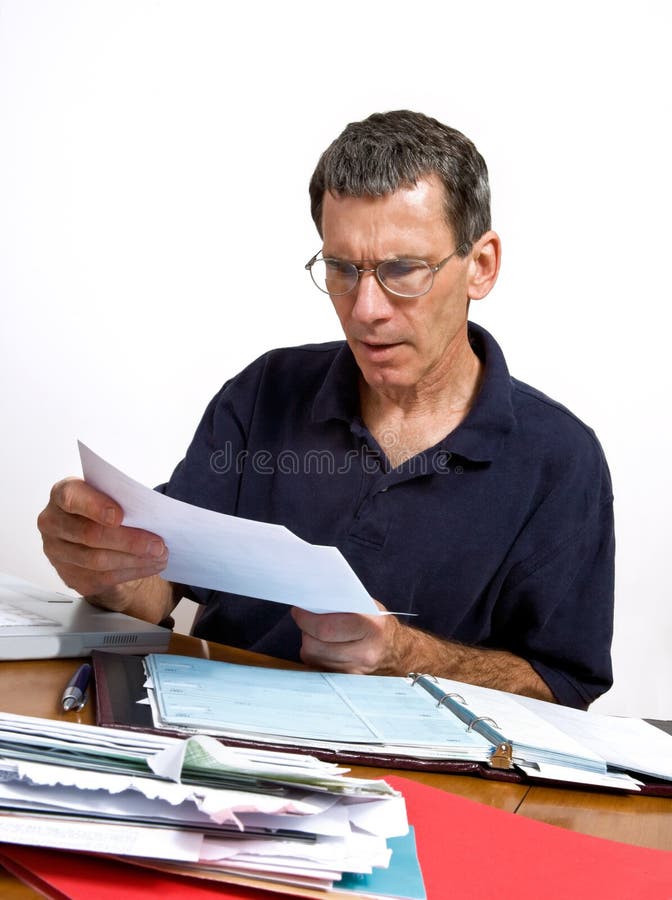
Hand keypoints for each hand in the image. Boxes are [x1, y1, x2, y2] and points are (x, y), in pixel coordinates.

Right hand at [37, 477, 168, 607]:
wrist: (93, 536)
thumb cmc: (103, 507)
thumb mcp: (108, 494)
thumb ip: (120, 498)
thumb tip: (151, 513)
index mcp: (62, 494)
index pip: (71, 498)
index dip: (94, 506)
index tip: (119, 515)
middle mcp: (53, 523)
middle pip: (89, 534)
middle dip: (128, 541)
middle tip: (157, 543)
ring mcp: (58, 553)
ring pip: (97, 560)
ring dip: (135, 559)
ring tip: (160, 555)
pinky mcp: (70, 576)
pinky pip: (103, 578)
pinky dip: (133, 572)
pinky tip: (150, 565)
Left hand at [290, 602, 410, 674]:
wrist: (397, 651)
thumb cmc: (378, 623)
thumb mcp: (367, 606)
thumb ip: (342, 604)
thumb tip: (311, 602)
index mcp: (370, 627)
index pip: (326, 628)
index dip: (306, 619)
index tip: (298, 611)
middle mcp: (364, 653)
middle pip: (315, 646)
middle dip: (306, 631)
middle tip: (306, 620)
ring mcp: (356, 671)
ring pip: (314, 658)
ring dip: (309, 643)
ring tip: (317, 632)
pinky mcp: (348, 681)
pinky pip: (319, 667)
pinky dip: (316, 655)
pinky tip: (324, 646)